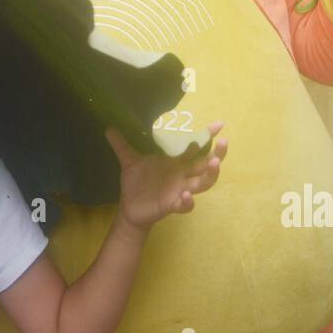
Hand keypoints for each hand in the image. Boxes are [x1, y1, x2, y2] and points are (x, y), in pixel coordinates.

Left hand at [106, 121, 225, 234]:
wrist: (129, 208)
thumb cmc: (136, 184)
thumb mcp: (129, 161)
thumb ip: (122, 145)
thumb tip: (109, 127)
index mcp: (175, 162)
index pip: (196, 147)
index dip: (207, 136)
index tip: (218, 124)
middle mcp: (182, 175)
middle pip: (207, 164)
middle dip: (218, 154)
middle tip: (223, 142)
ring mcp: (180, 190)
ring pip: (204, 184)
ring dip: (210, 175)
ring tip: (213, 164)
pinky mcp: (172, 205)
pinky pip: (185, 205)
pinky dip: (186, 201)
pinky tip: (183, 196)